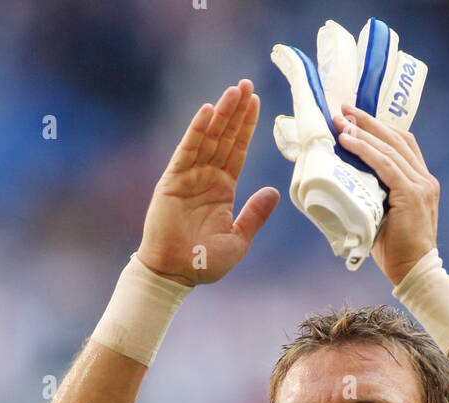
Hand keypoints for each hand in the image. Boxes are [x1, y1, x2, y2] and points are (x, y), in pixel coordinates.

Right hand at [137, 80, 279, 286]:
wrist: (175, 273)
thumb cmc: (204, 262)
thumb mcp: (238, 239)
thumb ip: (255, 215)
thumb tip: (275, 191)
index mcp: (223, 189)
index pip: (238, 151)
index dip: (247, 127)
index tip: (257, 102)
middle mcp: (207, 178)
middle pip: (225, 137)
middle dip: (236, 111)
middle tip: (247, 84)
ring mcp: (190, 176)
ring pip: (209, 138)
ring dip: (221, 113)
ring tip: (234, 90)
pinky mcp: (173, 179)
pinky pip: (187, 149)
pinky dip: (197, 130)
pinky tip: (208, 110)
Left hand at [334, 105, 438, 285]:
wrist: (414, 272)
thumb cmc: (396, 252)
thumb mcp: (385, 216)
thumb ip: (376, 196)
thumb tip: (346, 183)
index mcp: (422, 182)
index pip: (403, 144)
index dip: (380, 127)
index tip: (356, 117)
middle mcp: (425, 179)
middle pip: (396, 138)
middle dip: (368, 122)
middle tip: (344, 109)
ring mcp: (421, 185)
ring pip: (389, 148)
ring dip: (362, 132)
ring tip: (341, 122)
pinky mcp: (411, 194)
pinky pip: (385, 164)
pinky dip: (365, 150)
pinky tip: (349, 141)